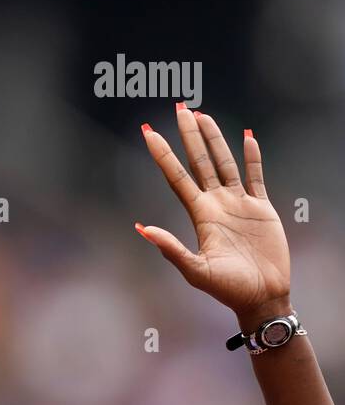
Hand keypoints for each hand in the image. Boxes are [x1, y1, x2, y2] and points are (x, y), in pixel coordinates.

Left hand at [136, 107, 291, 326]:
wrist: (262, 297)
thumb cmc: (228, 290)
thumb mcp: (196, 271)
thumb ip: (171, 249)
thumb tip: (143, 229)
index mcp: (200, 216)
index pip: (177, 177)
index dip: (163, 154)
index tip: (147, 132)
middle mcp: (216, 205)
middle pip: (199, 162)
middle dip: (189, 135)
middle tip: (180, 107)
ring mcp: (239, 205)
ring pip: (225, 163)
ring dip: (215, 139)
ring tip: (203, 115)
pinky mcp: (261, 208)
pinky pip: (256, 176)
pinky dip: (252, 157)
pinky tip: (246, 137)